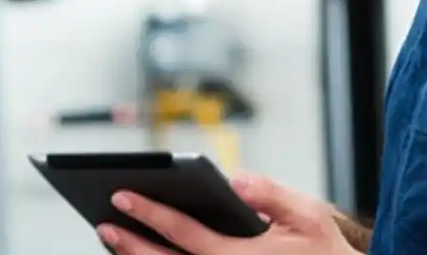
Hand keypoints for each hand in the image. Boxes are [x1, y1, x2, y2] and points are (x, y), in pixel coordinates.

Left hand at [96, 173, 356, 254]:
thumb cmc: (322, 250)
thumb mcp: (308, 216)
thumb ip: (272, 195)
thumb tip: (235, 179)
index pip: (185, 234)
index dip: (151, 214)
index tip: (123, 196)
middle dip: (131, 243)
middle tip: (104, 222)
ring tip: (113, 238)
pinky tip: (141, 254)